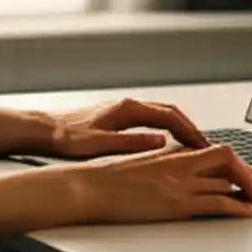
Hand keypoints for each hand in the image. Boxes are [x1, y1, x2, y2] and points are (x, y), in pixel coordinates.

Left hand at [46, 98, 209, 158]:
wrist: (46, 131)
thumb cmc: (68, 138)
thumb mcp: (100, 144)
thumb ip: (132, 142)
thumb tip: (160, 141)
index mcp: (128, 109)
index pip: (169, 116)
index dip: (189, 131)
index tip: (202, 145)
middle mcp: (128, 105)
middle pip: (170, 112)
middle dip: (190, 128)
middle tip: (204, 146)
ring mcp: (124, 109)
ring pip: (162, 114)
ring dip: (180, 128)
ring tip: (192, 146)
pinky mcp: (119, 117)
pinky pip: (152, 119)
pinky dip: (167, 128)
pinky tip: (168, 143)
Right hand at [64, 144, 251, 222]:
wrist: (91, 187)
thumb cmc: (110, 178)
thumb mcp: (144, 164)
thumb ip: (168, 164)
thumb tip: (184, 168)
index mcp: (172, 153)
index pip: (215, 150)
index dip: (234, 161)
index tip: (240, 173)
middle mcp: (180, 164)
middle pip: (228, 160)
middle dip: (247, 175)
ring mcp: (180, 183)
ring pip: (227, 182)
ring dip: (247, 192)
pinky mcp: (177, 204)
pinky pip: (219, 203)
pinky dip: (239, 208)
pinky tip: (246, 212)